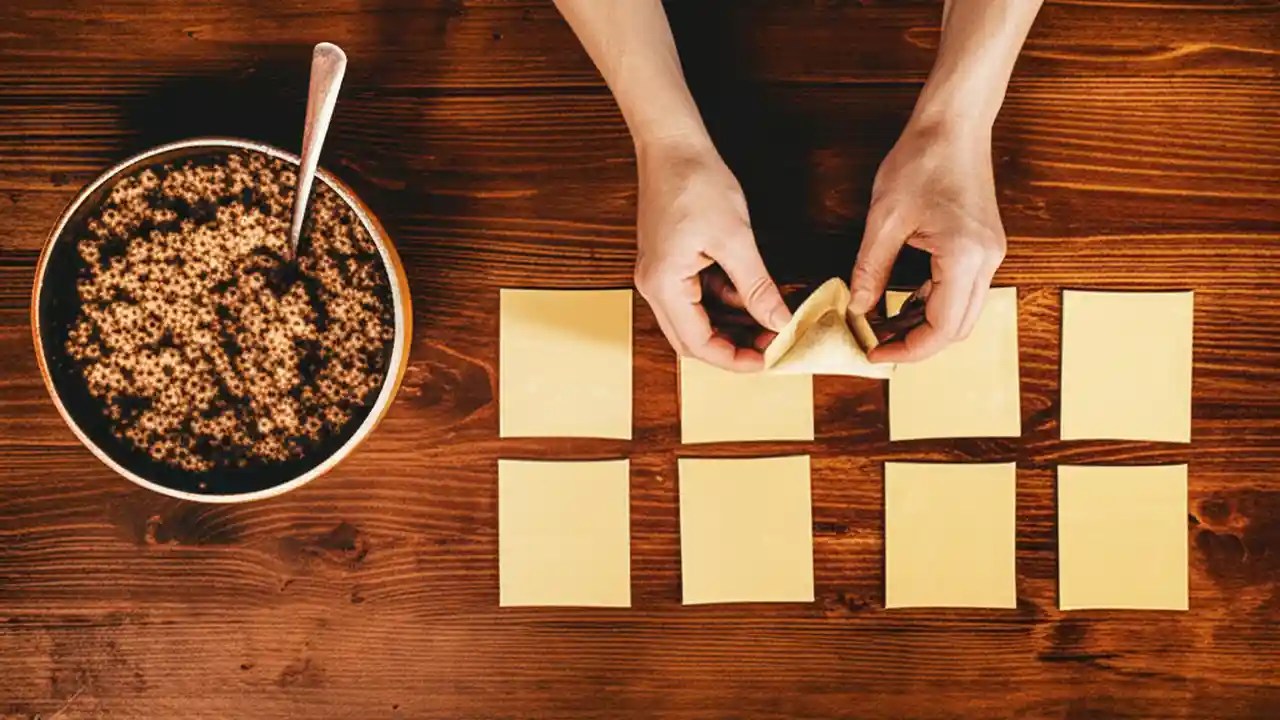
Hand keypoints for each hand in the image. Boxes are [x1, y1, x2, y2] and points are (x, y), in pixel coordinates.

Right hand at [634, 136, 790, 371]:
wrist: (672, 143)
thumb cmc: (695, 182)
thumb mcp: (734, 238)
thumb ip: (756, 286)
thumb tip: (779, 322)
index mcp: (664, 286)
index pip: (698, 344)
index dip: (735, 359)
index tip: (769, 361)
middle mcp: (655, 286)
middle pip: (693, 340)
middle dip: (733, 348)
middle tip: (772, 348)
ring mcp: (660, 274)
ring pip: (696, 319)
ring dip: (730, 326)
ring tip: (769, 325)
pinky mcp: (670, 262)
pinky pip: (696, 296)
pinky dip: (724, 302)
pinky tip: (752, 297)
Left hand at [849, 121, 1006, 361]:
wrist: (954, 123)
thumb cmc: (922, 159)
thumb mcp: (885, 218)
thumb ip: (871, 269)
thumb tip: (857, 309)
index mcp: (965, 257)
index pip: (942, 328)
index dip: (907, 350)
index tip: (873, 353)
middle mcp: (987, 262)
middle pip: (956, 328)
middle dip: (914, 344)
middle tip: (873, 345)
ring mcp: (989, 255)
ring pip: (959, 313)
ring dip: (922, 325)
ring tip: (880, 328)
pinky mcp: (982, 248)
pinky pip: (960, 290)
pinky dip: (931, 304)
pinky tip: (899, 303)